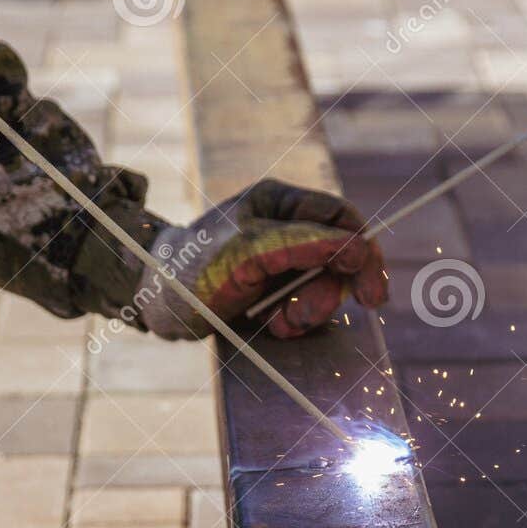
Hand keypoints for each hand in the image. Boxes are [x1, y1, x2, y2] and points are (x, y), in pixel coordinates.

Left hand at [139, 179, 386, 339]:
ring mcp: (281, 260)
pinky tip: (271, 326)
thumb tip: (357, 247)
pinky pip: (305, 307)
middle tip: (305, 316)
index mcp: (282, 201)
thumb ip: (303, 244)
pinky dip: (294, 323)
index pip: (343, 219)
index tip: (372, 294)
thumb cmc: (192, 267)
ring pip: (324, 288)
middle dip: (327, 292)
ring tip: (278, 323)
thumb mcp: (248, 251)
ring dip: (308, 312)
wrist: (154, 302)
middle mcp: (287, 227)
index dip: (364, 253)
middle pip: (339, 258)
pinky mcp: (274, 290)